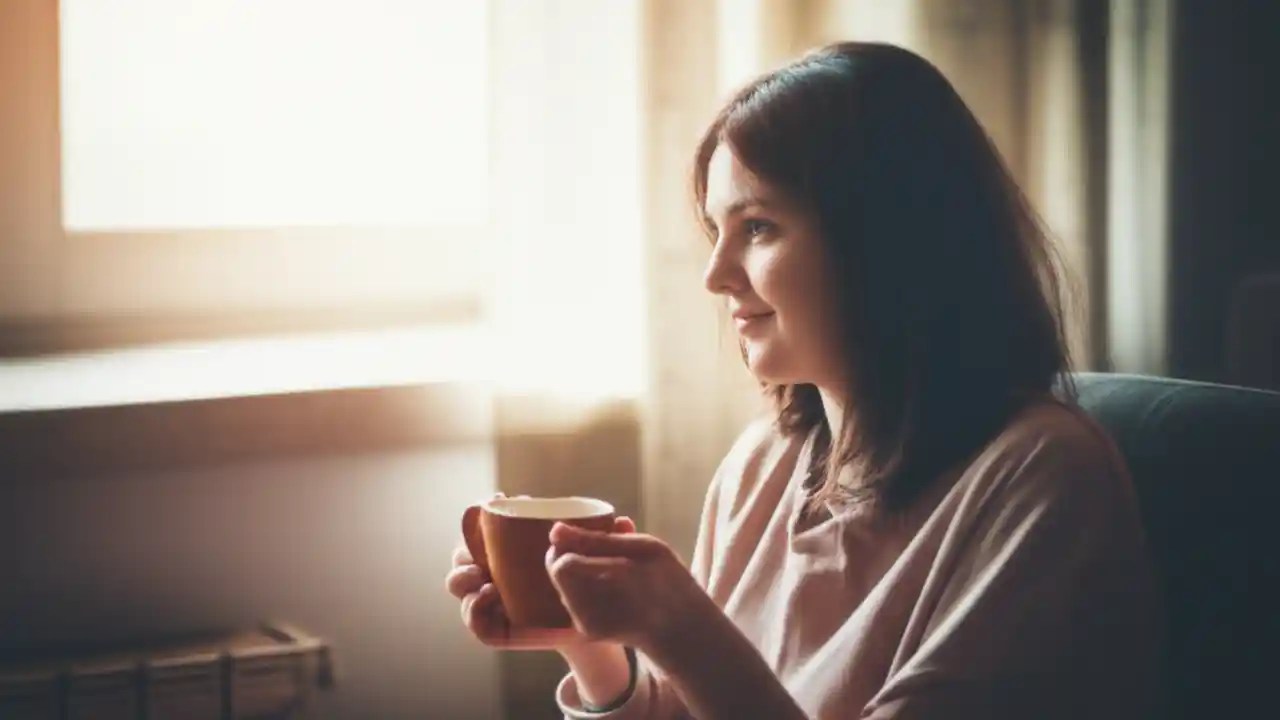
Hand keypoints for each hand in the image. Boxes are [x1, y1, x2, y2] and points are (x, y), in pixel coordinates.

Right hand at [444, 505, 639, 650]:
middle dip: (463, 549)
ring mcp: (490, 595)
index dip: (485, 508)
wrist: (592, 630)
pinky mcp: (495, 625)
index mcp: (512, 545)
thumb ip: (608, 542)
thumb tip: (624, 522)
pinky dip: (474, 612)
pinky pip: (475, 621)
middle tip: (480, 552)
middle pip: (464, 551)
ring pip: (460, 582)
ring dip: (461, 579)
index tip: (498, 498)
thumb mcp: (597, 561)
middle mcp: (494, 567)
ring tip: (483, 582)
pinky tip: (487, 601)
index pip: (487, 522)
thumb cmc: (590, 584)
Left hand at [546, 521, 710, 654]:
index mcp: (610, 580)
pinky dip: (584, 590)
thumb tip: (555, 530)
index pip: (561, 563)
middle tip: (597, 552)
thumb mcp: (644, 547)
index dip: (567, 545)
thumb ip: (599, 538)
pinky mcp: (587, 632)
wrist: (681, 629)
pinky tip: (608, 589)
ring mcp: (586, 623)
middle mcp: (592, 605)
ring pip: (564, 587)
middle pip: (559, 575)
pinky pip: (572, 601)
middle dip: (572, 558)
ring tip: (608, 571)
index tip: (583, 537)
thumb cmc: (669, 581)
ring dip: (578, 574)